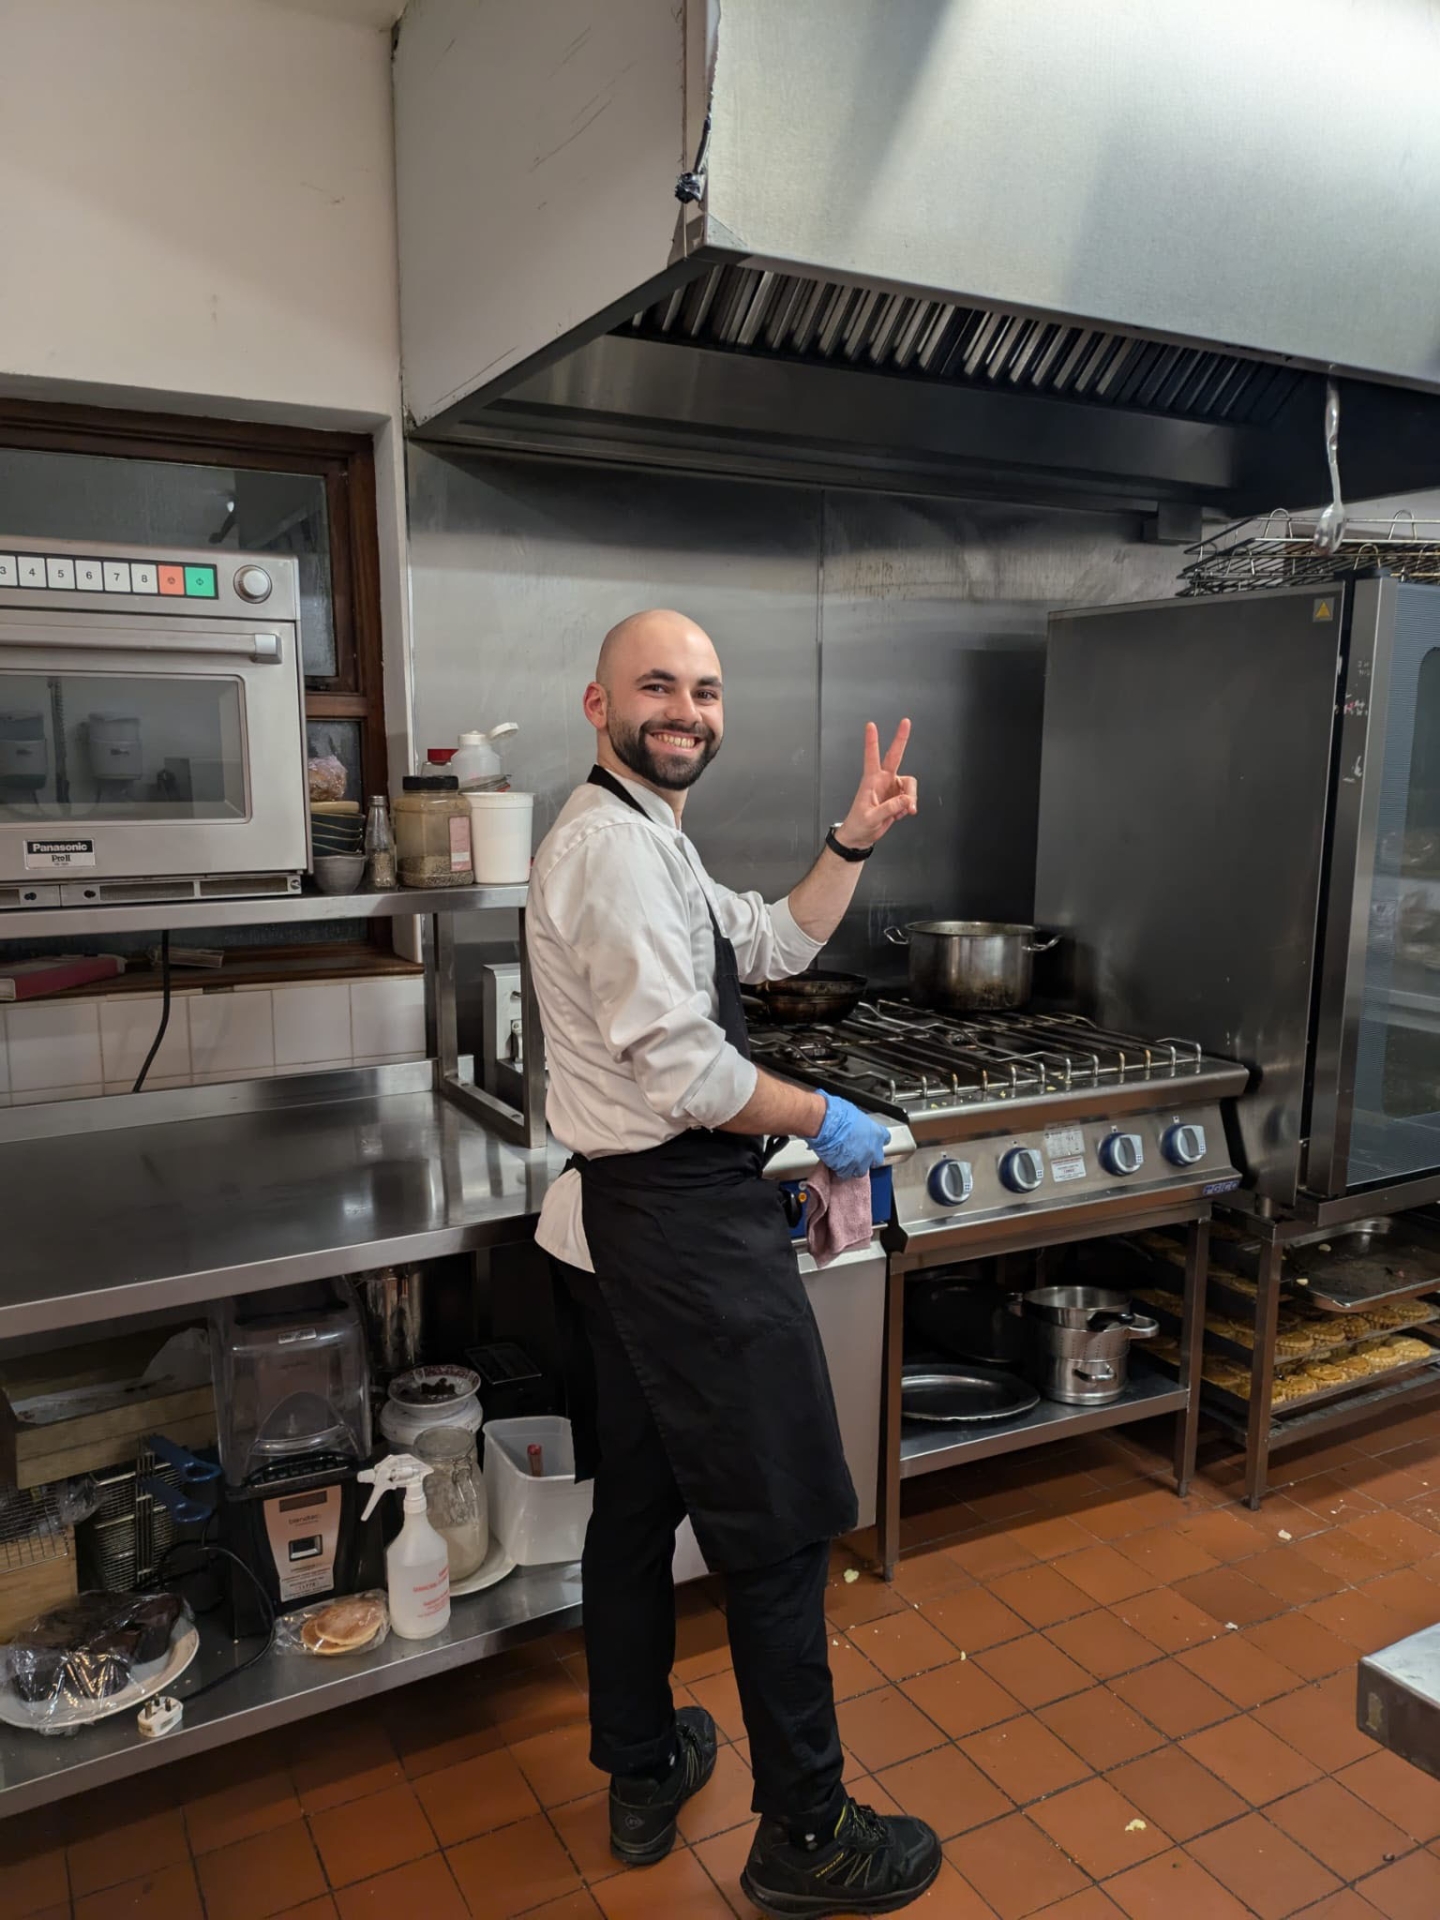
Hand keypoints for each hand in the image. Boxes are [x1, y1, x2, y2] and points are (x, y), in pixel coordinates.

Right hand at [806, 1093, 890, 1179]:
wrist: (824, 1123)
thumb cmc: (837, 1113)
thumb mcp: (855, 1114)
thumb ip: (860, 1125)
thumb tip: (855, 1126)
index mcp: (876, 1133)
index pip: (885, 1140)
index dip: (876, 1142)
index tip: (871, 1141)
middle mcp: (872, 1149)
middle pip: (877, 1160)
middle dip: (869, 1159)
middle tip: (858, 1153)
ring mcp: (860, 1161)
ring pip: (861, 1170)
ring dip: (854, 1167)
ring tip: (844, 1160)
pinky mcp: (847, 1168)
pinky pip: (845, 1174)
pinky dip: (840, 1170)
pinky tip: (835, 1163)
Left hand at [834, 720, 917, 851]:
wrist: (861, 836)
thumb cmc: (859, 825)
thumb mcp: (871, 818)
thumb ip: (889, 808)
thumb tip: (906, 800)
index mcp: (871, 781)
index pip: (871, 757)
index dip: (872, 741)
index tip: (871, 726)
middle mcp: (882, 781)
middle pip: (894, 756)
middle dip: (901, 739)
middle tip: (906, 723)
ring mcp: (891, 788)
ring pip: (910, 784)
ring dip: (911, 798)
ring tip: (905, 812)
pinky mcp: (897, 798)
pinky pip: (910, 798)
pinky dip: (908, 807)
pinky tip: (900, 815)